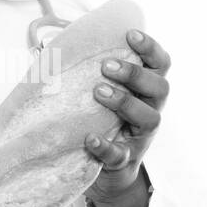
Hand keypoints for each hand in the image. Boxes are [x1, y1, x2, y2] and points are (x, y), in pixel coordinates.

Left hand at [83, 27, 169, 205]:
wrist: (108, 171)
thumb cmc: (103, 121)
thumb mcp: (100, 95)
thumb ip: (85, 71)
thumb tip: (46, 46)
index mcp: (146, 90)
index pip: (160, 64)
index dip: (150, 48)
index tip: (130, 34)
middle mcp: (150, 110)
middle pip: (159, 87)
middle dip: (135, 74)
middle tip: (106, 66)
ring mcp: (140, 137)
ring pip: (149, 118)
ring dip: (124, 102)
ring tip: (98, 91)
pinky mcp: (125, 161)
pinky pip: (120, 154)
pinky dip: (106, 146)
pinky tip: (90, 138)